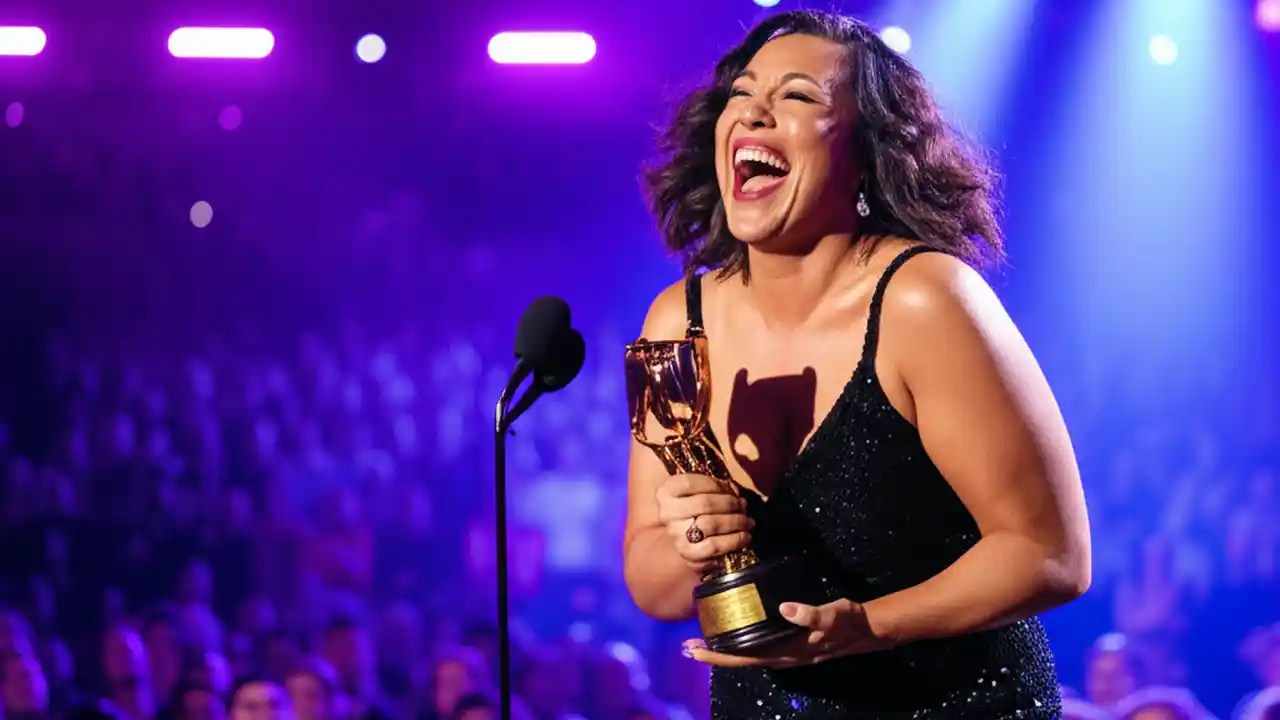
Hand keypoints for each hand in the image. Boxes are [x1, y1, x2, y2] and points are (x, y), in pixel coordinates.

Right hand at [655, 473, 752, 569]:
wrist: (684, 538)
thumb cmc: (696, 509)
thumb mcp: (701, 491)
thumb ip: (717, 487)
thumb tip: (737, 494)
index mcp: (667, 492)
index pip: (690, 483)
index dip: (716, 485)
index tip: (731, 490)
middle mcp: (667, 513)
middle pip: (704, 503)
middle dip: (730, 504)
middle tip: (743, 506)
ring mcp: (675, 534)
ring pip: (711, 524)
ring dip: (735, 521)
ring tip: (747, 521)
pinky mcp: (687, 554)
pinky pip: (714, 546)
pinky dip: (734, 540)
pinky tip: (744, 536)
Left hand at [683, 599, 888, 667]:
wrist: (865, 630)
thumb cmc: (847, 621)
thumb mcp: (832, 614)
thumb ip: (810, 613)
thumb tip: (785, 608)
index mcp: (787, 651)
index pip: (744, 658)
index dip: (719, 655)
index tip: (695, 649)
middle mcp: (782, 656)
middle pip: (739, 660)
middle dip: (713, 655)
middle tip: (687, 646)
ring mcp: (784, 652)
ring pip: (746, 655)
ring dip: (723, 650)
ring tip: (702, 642)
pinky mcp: (788, 644)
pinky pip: (757, 647)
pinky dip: (739, 643)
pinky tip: (732, 635)